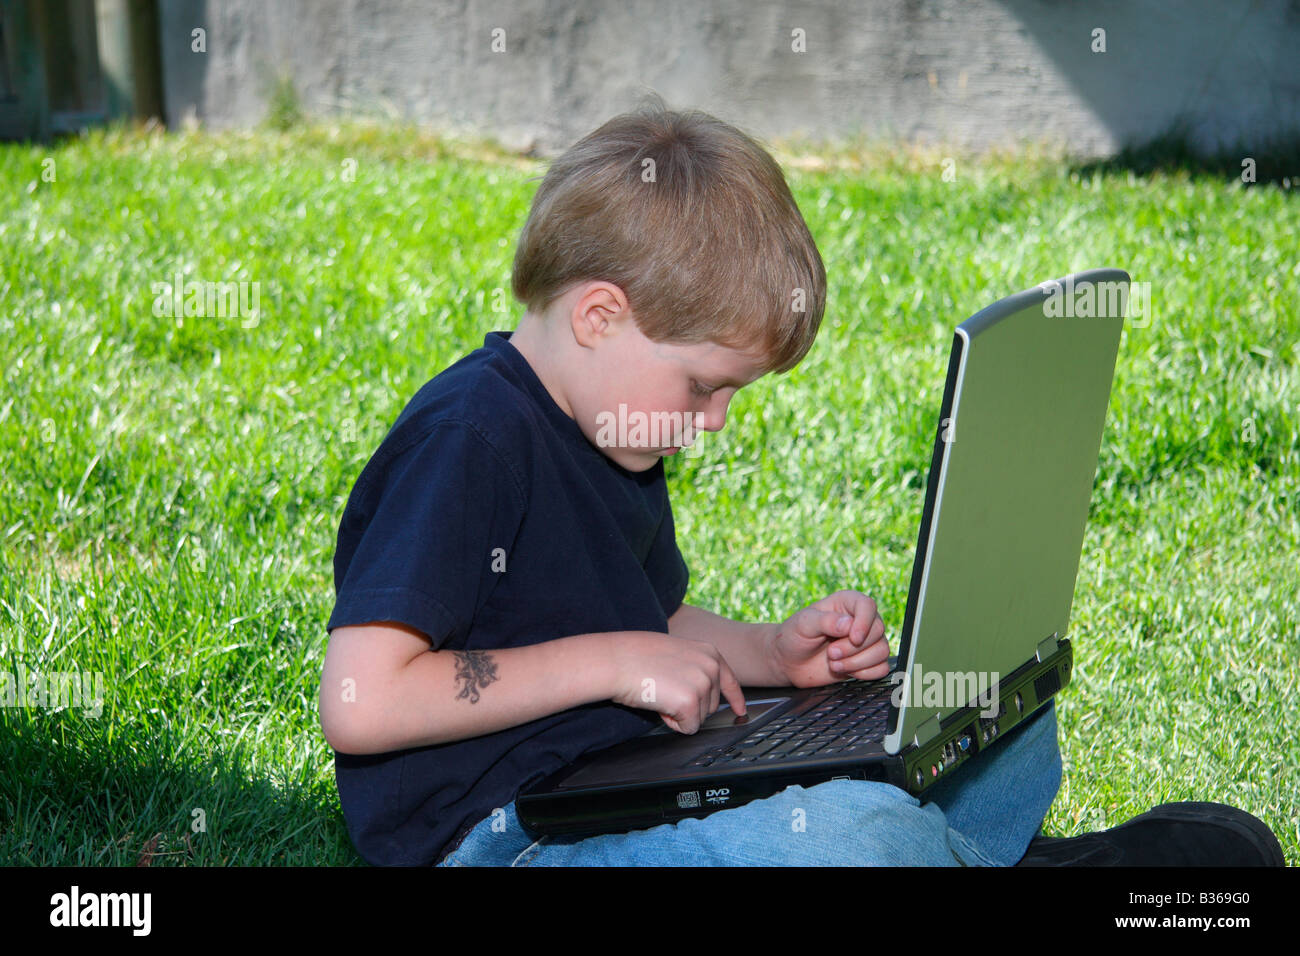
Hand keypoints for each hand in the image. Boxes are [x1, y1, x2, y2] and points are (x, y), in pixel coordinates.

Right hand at [608, 632, 746, 733]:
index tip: (740, 710)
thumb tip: (700, 690)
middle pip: (712, 706)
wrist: (618, 661)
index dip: (735, 699)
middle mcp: (711, 667)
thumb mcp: (676, 653)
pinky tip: (660, 705)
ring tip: (660, 693)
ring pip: (700, 719)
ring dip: (679, 714)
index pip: (730, 680)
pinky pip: (689, 728)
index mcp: (709, 653)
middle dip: (690, 706)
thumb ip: (693, 667)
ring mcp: (703, 685)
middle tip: (665, 690)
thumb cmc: (636, 656)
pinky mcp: (691, 703)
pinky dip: (673, 723)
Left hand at [765, 590, 889, 687]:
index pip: (868, 606)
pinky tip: (846, 671)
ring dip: (857, 662)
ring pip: (882, 651)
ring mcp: (866, 642)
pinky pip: (882, 668)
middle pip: (877, 631)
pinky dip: (865, 673)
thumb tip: (848, 624)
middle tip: (831, 653)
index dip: (864, 622)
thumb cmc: (794, 637)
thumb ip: (825, 621)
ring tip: (834, 663)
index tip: (852, 637)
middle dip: (853, 648)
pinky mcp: (867, 661)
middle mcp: (860, 620)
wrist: (789, 661)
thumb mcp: (803, 624)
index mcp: (846, 603)